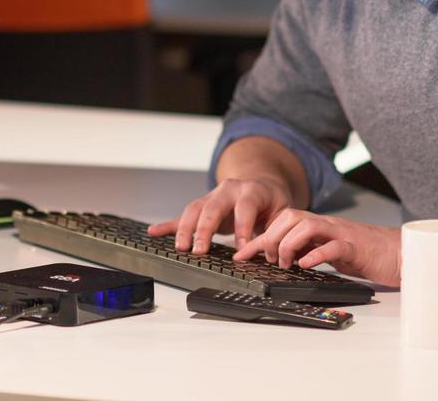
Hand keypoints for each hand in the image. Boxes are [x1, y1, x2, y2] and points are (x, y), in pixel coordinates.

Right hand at [147, 177, 293, 254]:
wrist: (262, 185)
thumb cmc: (271, 203)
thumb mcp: (282, 213)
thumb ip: (277, 230)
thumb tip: (274, 253)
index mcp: (251, 191)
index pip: (244, 208)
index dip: (243, 229)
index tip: (241, 250)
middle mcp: (229, 190)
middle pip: (213, 206)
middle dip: (204, 229)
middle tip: (199, 249)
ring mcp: (212, 196)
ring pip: (194, 209)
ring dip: (185, 229)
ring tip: (181, 246)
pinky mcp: (202, 206)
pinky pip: (182, 214)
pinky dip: (168, 224)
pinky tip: (154, 231)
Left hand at [232, 209, 401, 286]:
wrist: (398, 253)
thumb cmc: (364, 253)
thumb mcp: (329, 252)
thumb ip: (308, 250)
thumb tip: (282, 260)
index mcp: (318, 226)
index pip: (281, 224)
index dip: (257, 239)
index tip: (240, 255)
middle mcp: (326, 225)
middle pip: (289, 217)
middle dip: (271, 236)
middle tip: (268, 259)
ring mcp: (341, 233)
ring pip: (307, 225)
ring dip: (289, 244)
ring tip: (285, 263)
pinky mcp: (356, 247)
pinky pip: (333, 245)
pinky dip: (317, 254)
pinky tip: (306, 264)